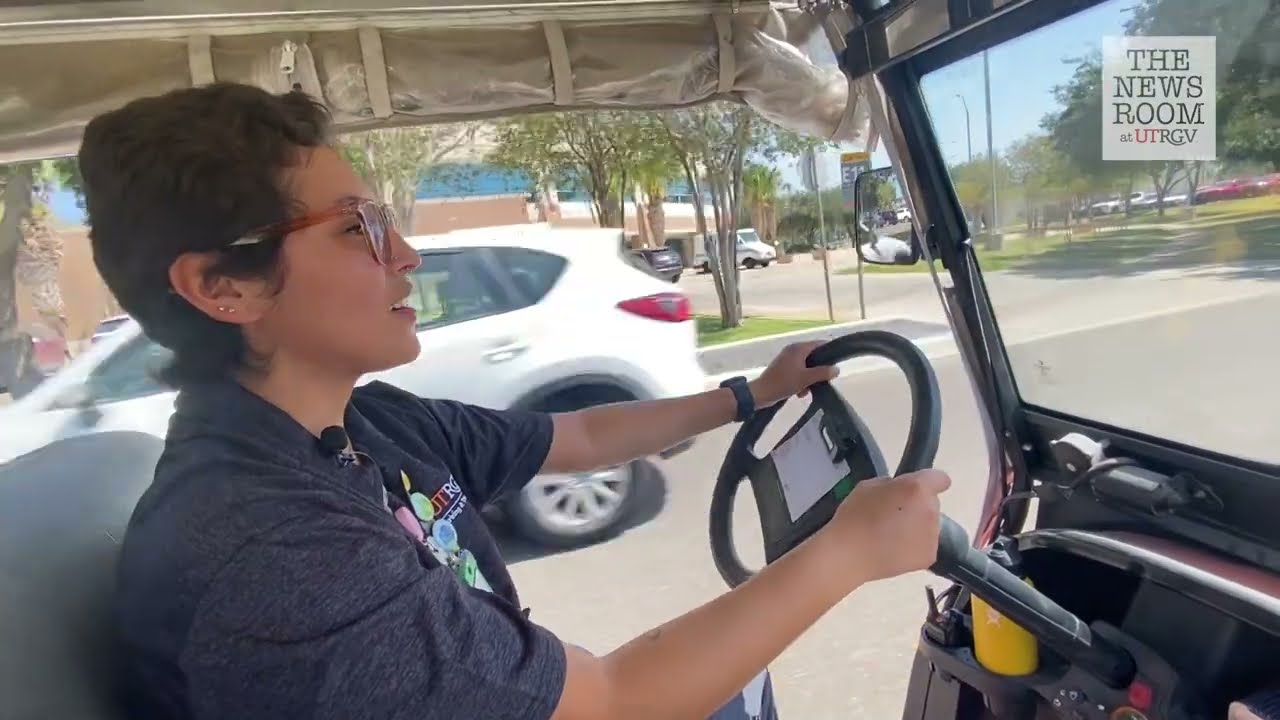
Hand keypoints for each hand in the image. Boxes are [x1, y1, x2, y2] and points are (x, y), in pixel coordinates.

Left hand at [748, 341, 839, 407]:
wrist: (761, 393)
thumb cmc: (784, 382)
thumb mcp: (806, 378)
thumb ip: (823, 373)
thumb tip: (836, 369)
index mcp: (798, 348)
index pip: (819, 344)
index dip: (829, 352)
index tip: (836, 363)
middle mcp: (793, 351)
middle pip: (814, 357)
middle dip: (818, 371)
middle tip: (821, 381)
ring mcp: (787, 360)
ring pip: (806, 367)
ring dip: (809, 380)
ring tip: (806, 390)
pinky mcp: (783, 369)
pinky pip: (798, 373)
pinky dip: (800, 382)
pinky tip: (799, 393)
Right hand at [824, 469, 951, 586]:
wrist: (848, 555)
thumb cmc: (854, 516)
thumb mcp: (868, 486)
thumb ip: (892, 485)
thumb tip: (900, 492)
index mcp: (916, 488)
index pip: (940, 478)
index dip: (928, 483)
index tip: (914, 491)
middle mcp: (931, 510)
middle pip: (931, 503)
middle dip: (917, 506)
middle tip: (892, 516)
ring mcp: (933, 535)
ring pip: (929, 525)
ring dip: (915, 526)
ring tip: (890, 536)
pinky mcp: (930, 555)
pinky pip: (925, 544)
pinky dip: (913, 546)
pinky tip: (893, 550)